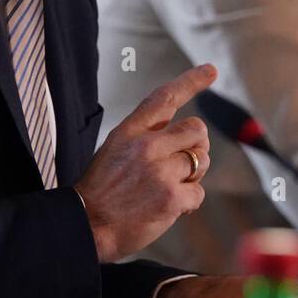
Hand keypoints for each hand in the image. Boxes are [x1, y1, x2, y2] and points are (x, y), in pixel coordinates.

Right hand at [75, 63, 216, 261]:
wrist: (86, 227)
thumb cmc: (101, 192)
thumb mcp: (114, 150)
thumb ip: (145, 137)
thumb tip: (182, 135)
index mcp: (130, 131)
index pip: (165, 98)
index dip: (192, 81)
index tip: (211, 70)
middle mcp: (147, 146)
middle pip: (196, 130)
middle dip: (196, 147)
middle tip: (181, 166)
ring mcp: (160, 171)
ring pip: (201, 160)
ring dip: (192, 175)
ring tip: (167, 188)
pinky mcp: (171, 197)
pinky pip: (199, 192)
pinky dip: (189, 202)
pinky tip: (169, 207)